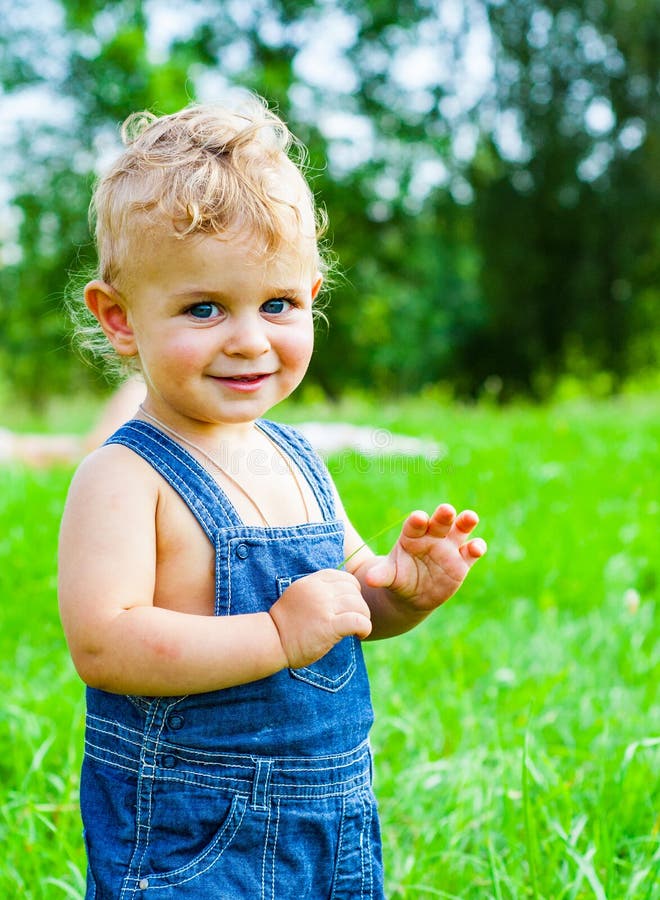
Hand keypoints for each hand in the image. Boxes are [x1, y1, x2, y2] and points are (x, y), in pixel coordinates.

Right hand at [269, 569, 371, 668]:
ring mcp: (324, 607)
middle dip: (359, 604)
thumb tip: (339, 592)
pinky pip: (358, 620)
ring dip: (363, 616)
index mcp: (312, 581)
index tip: (350, 604)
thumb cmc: (285, 624)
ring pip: (359, 604)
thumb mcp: (298, 596)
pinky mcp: (329, 626)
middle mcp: (319, 591)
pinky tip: (360, 634)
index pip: (343, 577)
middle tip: (355, 618)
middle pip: (353, 590)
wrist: (272, 641)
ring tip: (358, 628)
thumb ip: (316, 590)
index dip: (352, 590)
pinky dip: (364, 627)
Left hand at [363, 504, 485, 612]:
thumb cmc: (399, 578)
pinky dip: (476, 547)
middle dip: (443, 515)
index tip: (418, 518)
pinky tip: (477, 547)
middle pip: (439, 521)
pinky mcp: (462, 561)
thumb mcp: (389, 576)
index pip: (415, 524)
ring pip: (460, 529)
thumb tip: (369, 579)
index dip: (417, 521)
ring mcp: (449, 547)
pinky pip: (471, 551)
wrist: (413, 595)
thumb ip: (381, 575)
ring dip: (466, 522)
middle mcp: (432, 536)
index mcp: (412, 535)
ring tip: (470, 517)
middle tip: (446, 510)